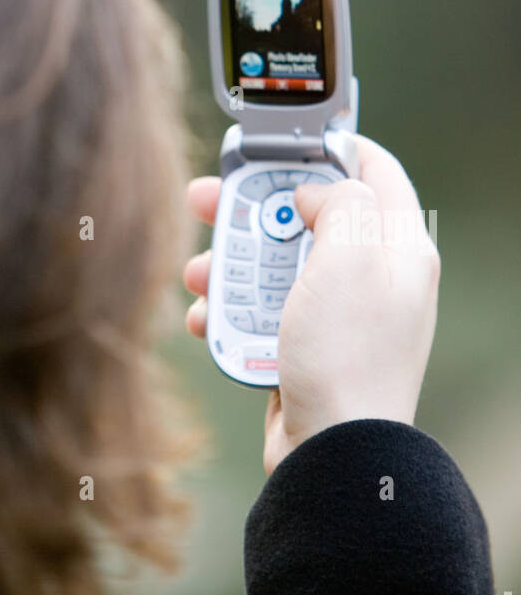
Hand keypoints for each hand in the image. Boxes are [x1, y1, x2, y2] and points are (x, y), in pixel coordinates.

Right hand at [184, 134, 439, 474]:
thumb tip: (316, 194)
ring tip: (198, 272)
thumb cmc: (346, 356)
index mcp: (397, 248)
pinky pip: (263, 311)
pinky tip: (208, 317)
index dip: (331, 148)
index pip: (376, 172)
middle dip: (254, 208)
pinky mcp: (307, 348)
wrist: (331, 454)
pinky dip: (232, 310)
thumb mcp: (349, 257)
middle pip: (310, 217)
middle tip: (207, 199)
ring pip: (277, 264)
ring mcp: (339, 315)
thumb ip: (340, 202)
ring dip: (232, 263)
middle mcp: (373, 277)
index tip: (284, 140)